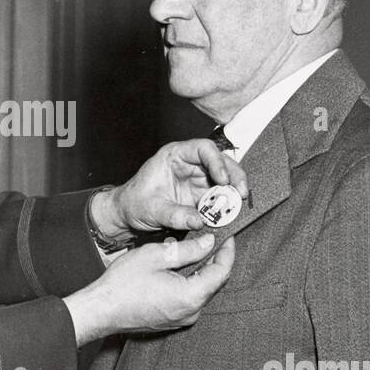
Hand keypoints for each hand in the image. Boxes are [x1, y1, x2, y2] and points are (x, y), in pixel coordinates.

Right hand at [63, 233, 235, 344]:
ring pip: (200, 289)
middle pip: (213, 281)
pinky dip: (187, 280)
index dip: (227, 251)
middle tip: (210, 237)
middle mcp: (191, 312)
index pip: (222, 271)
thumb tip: (208, 242)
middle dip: (213, 258)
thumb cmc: (123, 284)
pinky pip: (188, 298)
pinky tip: (175, 267)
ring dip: (198, 269)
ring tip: (188, 248)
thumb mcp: (156, 256)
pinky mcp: (172, 320)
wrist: (101, 310)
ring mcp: (182, 318)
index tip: (227, 235)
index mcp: (191, 296)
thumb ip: (187, 249)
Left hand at [92, 139, 247, 239]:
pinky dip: (226, 205)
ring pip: (224, 179)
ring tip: (238, 207)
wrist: (127, 215)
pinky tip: (231, 214)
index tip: (223, 179)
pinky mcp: (201, 195)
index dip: (217, 161)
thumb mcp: (152, 210)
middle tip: (241, 195)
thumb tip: (200, 221)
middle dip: (234, 176)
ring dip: (233, 193)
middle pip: (221, 162)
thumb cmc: (134, 204)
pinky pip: (219, 197)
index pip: (203, 149)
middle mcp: (190, 164)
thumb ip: (176, 215)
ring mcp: (197, 179)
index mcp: (174, 156)